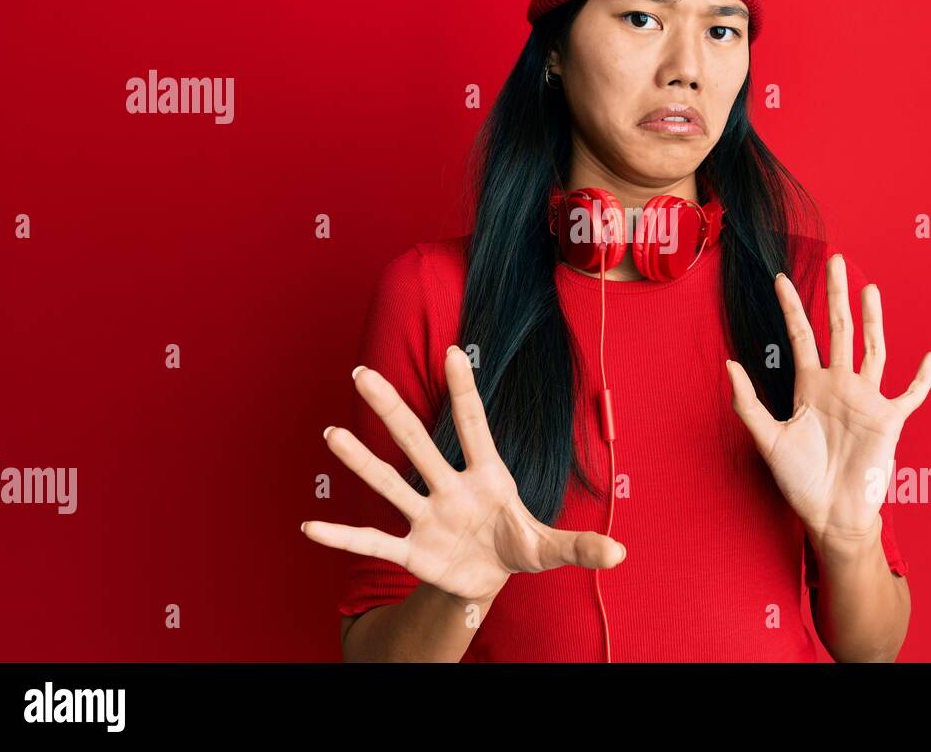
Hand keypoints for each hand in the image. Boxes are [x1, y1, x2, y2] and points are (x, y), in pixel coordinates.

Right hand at [302, 345, 626, 603]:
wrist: (489, 579)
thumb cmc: (518, 547)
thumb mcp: (552, 550)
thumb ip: (582, 547)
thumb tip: (620, 555)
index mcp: (488, 477)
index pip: (475, 426)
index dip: (464, 391)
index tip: (456, 351)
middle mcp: (451, 488)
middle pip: (418, 443)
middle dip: (393, 410)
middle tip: (363, 372)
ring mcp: (427, 516)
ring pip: (390, 483)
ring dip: (361, 460)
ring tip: (330, 433)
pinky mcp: (412, 550)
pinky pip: (373, 540)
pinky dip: (343, 535)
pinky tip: (310, 525)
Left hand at [726, 255, 930, 553]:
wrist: (830, 514)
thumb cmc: (799, 480)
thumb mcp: (767, 439)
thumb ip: (748, 403)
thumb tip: (730, 364)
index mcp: (810, 386)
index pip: (800, 336)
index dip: (791, 307)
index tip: (780, 278)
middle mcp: (839, 385)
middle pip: (839, 329)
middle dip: (837, 296)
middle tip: (836, 260)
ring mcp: (866, 399)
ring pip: (872, 349)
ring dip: (872, 319)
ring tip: (869, 288)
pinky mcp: (889, 420)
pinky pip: (910, 394)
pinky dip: (922, 378)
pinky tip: (930, 356)